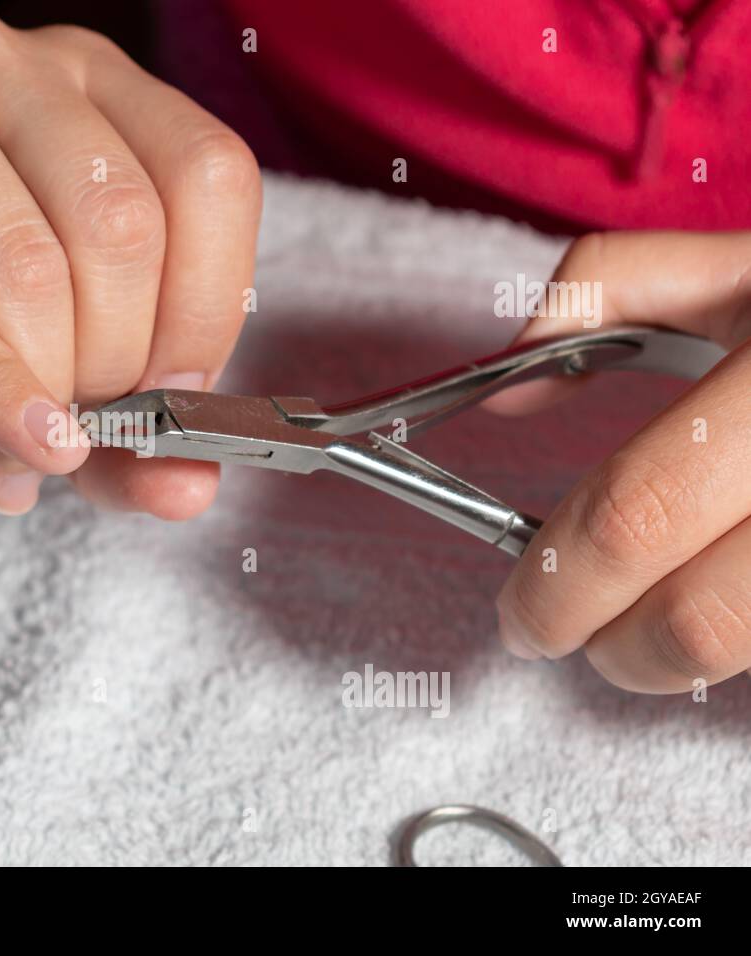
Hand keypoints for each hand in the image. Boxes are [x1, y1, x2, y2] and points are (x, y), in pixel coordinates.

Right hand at [0, 8, 260, 517]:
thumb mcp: (39, 354)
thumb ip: (122, 424)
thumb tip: (188, 491)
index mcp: (92, 86)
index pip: (206, 180)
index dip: (205, 311)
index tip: (171, 400)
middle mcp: (8, 65)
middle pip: (119, 231)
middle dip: (114, 370)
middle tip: (79, 434)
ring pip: (28, 273)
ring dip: (44, 392)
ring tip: (24, 454)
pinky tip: (14, 454)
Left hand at [487, 231, 750, 692]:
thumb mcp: (740, 260)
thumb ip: (605, 289)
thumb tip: (503, 388)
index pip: (637, 512)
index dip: (559, 581)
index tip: (518, 610)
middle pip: (702, 616)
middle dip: (610, 648)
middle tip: (560, 640)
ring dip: (676, 663)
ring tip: (632, 635)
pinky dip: (742, 642)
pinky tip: (716, 608)